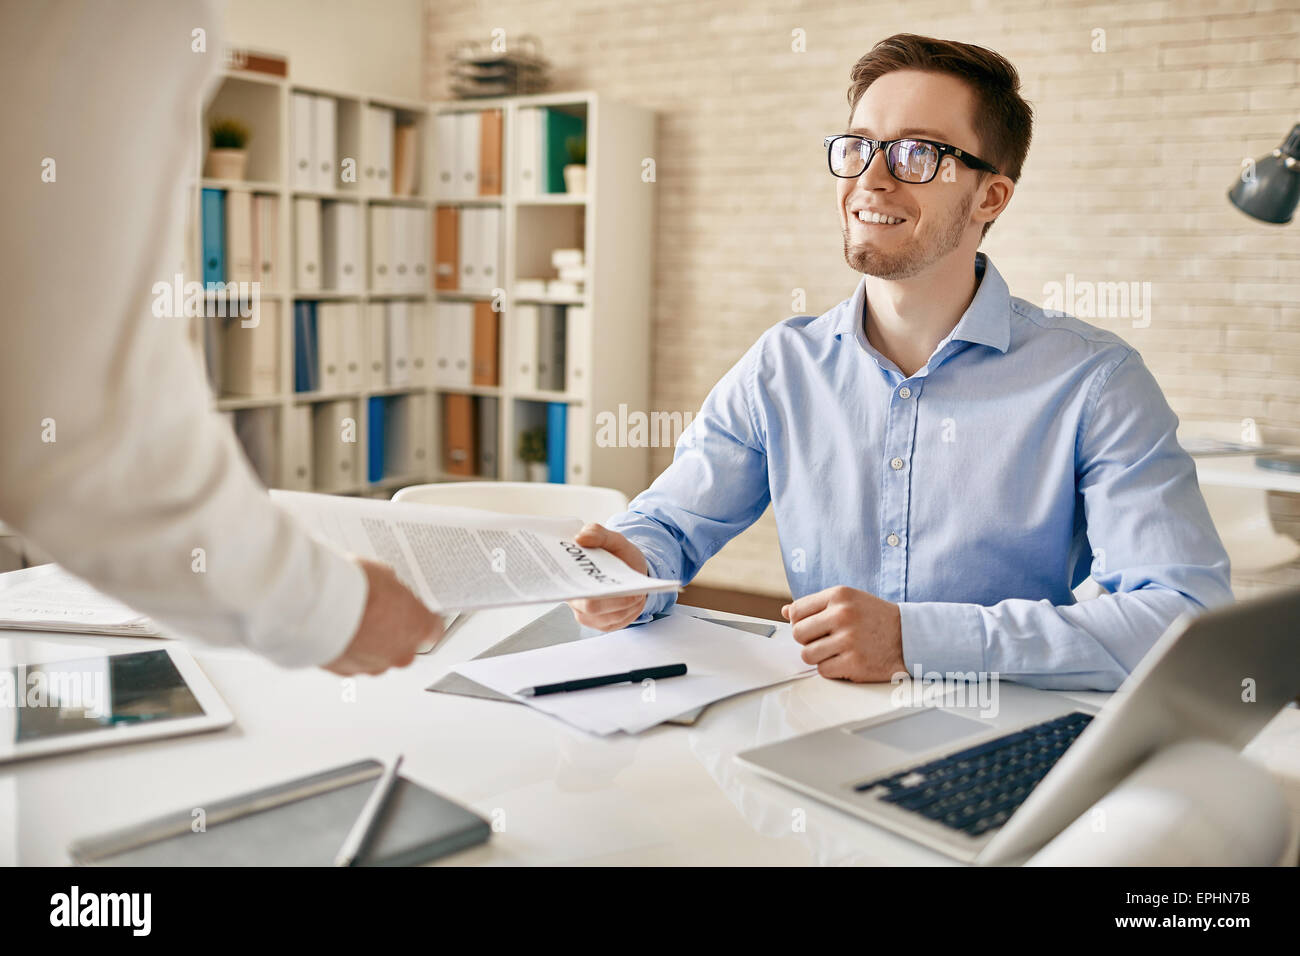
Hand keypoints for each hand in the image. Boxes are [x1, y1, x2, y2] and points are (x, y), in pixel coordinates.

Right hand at [324, 558, 444, 675]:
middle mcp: (401, 653)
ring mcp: (375, 665)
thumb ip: (393, 591)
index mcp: (419, 627)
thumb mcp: (385, 576)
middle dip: (393, 631)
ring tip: (354, 620)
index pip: (433, 628)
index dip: (421, 618)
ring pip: (379, 656)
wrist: (321, 607)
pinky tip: (339, 632)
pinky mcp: (348, 672)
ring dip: (370, 642)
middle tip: (377, 613)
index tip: (413, 611)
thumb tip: (387, 589)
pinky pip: (354, 661)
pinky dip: (349, 649)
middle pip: (405, 645)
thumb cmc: (356, 590)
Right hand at [566, 523, 649, 631]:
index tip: (601, 579)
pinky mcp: (605, 625)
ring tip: (637, 590)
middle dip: (613, 597)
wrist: (632, 569)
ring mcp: (590, 616)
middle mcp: (575, 601)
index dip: (581, 587)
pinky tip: (636, 598)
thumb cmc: (618, 555)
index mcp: (569, 579)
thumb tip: (580, 537)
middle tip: (630, 586)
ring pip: (608, 616)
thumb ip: (596, 532)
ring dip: (627, 604)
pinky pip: (619, 622)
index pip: (567, 588)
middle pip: (590, 607)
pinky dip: (632, 610)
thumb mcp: (611, 538)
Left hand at [782, 586, 904, 681]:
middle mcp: (843, 615)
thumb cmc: (875, 618)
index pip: (797, 612)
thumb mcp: (849, 600)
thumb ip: (816, 604)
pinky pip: (823, 671)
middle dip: (808, 640)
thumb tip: (786, 611)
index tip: (812, 627)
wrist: (910, 636)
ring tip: (835, 651)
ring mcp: (849, 640)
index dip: (800, 623)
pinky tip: (846, 661)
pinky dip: (832, 669)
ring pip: (807, 655)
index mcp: (839, 596)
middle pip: (798, 634)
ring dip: (818, 657)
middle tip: (824, 641)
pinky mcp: (855, 663)